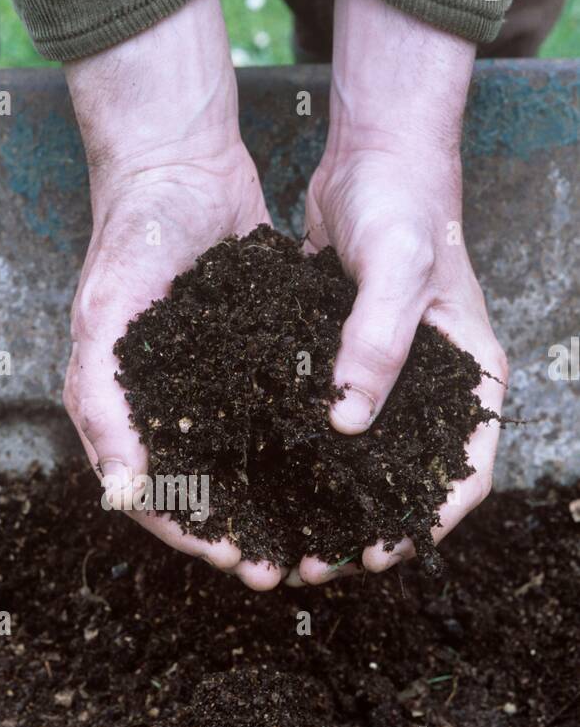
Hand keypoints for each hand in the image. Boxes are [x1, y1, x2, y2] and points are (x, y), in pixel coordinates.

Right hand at [63, 0, 283, 589]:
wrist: (179, 166)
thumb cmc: (135, 233)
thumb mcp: (110, 315)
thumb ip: (105, 401)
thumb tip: (121, 492)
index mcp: (110, 405)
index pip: (143, 494)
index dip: (185, 531)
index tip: (230, 555)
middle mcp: (151, 406)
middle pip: (188, 494)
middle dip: (229, 534)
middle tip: (272, 568)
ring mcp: (194, 387)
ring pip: (226, 470)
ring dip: (258, 509)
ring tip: (299, 541)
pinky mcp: (232, 366)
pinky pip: (254, 428)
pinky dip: (277, 460)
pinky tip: (314, 481)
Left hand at [292, 0, 508, 587]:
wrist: (374, 160)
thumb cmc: (404, 207)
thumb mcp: (398, 268)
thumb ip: (377, 344)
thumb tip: (344, 424)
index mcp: (472, 381)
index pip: (465, 476)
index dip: (422, 525)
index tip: (373, 555)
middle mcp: (432, 393)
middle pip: (406, 488)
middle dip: (360, 534)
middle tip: (308, 566)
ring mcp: (386, 384)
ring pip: (360, 469)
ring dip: (322, 510)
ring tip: (278, 544)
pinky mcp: (342, 370)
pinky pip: (322, 431)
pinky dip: (296, 465)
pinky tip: (254, 487)